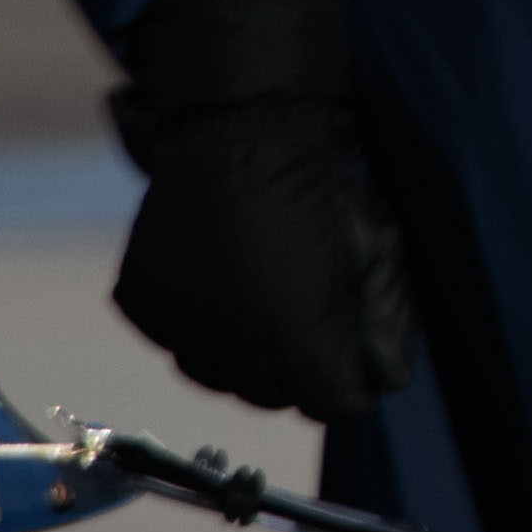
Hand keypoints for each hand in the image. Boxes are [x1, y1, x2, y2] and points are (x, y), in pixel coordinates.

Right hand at [107, 0, 415, 421]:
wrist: (239, 126)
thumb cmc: (322, 184)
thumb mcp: (379, 249)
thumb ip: (387, 326)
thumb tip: (386, 381)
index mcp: (301, 346)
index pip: (337, 405)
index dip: (350, 375)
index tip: (350, 343)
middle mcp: (235, 354)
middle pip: (276, 396)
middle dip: (299, 364)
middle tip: (308, 308)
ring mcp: (179, 331)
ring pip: (220, 375)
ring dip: (244, 349)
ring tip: (261, 292)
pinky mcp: (143, 305)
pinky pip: (176, 337)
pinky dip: (196, 320)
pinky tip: (218, 276)